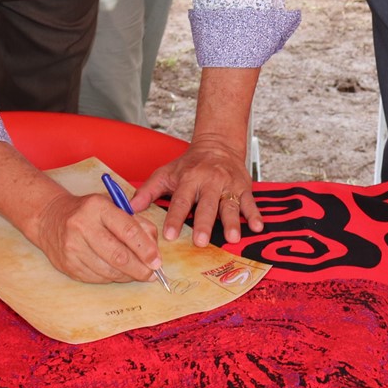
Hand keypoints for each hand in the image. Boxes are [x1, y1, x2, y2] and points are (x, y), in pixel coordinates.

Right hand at [28, 190, 161, 283]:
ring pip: (108, 271)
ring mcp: (72, 247)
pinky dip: (111, 278)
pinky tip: (116, 272)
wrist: (50, 218)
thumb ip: (137, 224)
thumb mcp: (113, 207)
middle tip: (151, 274)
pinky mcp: (67, 265)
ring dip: (127, 276)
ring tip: (136, 273)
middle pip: (119, 255)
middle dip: (140, 269)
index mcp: (97, 207)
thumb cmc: (88, 212)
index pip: (128, 231)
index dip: (146, 249)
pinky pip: (97, 278)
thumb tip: (153, 250)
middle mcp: (82, 226)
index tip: (157, 261)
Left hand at [133, 137, 260, 247]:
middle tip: (201, 242)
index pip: (181, 200)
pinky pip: (251, 202)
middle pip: (207, 205)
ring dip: (232, 222)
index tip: (170, 235)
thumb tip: (129, 207)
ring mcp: (229, 184)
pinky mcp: (244, 187)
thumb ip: (148, 191)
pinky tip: (257, 227)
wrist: (218, 145)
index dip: (175, 218)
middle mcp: (210, 181)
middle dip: (204, 223)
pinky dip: (255, 215)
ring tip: (232, 238)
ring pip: (231, 204)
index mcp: (189, 178)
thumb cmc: (189, 164)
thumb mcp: (166, 173)